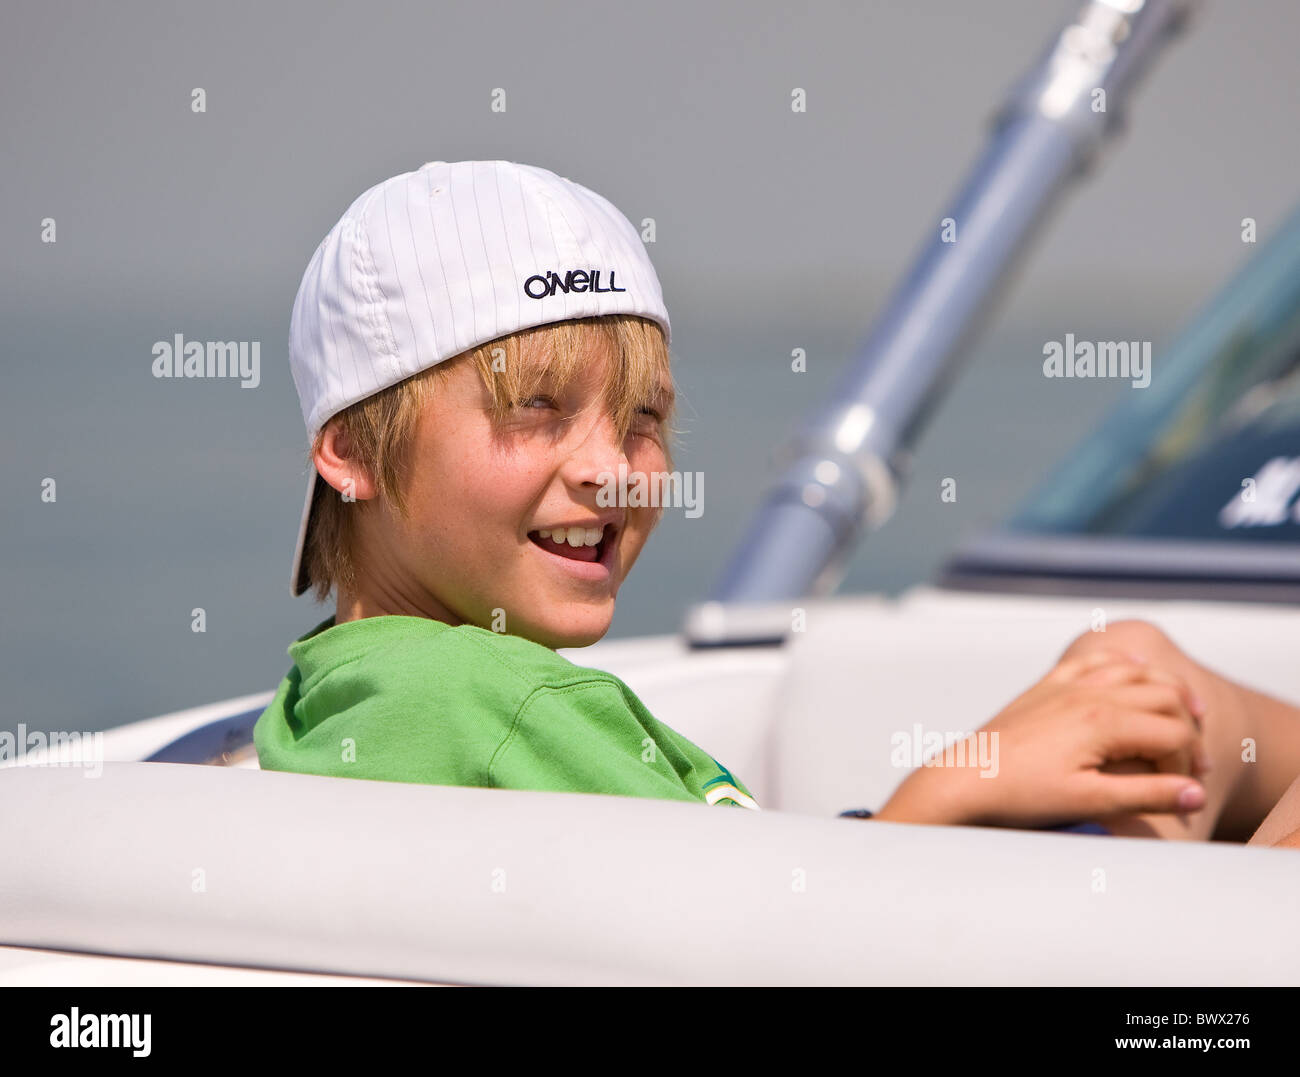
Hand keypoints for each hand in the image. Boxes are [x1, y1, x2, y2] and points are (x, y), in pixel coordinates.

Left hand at [875, 650, 1208, 827]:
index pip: (1175, 734)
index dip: (1190, 763)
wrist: (966, 779)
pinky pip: (1094, 660)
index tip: (1186, 790)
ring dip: (1167, 688)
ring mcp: (1067, 685)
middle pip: (1165, 696)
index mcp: (1105, 722)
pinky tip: (1136, 669)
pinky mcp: (1047, 686)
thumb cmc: (1022, 795)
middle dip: (1188, 728)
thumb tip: (1197, 794)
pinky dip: (1123, 662)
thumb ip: (1146, 795)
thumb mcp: (1089, 802)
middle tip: (1195, 762)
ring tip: (1188, 713)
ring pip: (1136, 671)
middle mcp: (1090, 694)